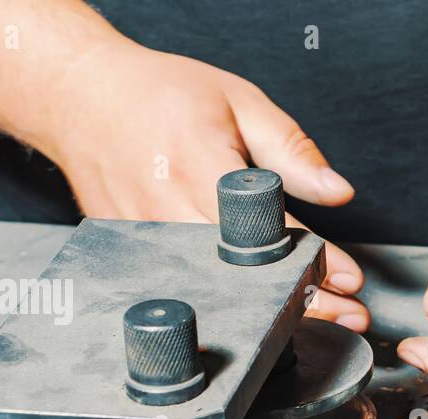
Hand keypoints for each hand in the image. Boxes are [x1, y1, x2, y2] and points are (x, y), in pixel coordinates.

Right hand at [44, 42, 368, 330]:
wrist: (79, 97)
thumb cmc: (160, 96)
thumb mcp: (239, 103)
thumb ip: (292, 150)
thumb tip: (338, 192)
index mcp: (198, 163)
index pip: (269, 228)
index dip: (314, 258)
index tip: (349, 279)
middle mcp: (166, 207)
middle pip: (244, 272)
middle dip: (299, 297)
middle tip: (345, 312)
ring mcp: (141, 239)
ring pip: (215, 290)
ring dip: (264, 305)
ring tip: (304, 312)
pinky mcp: (126, 255)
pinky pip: (183, 287)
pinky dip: (222, 298)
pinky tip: (250, 305)